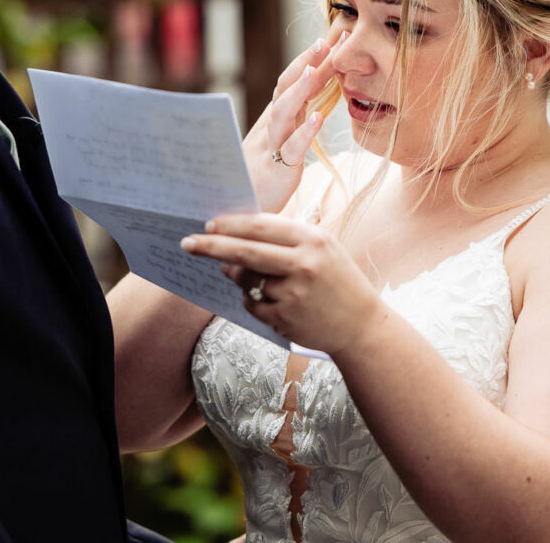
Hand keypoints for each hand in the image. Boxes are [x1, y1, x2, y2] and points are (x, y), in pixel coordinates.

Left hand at [180, 212, 381, 355]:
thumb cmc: (336, 280)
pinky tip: (272, 301)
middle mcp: (304, 264)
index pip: (263, 226)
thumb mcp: (320, 248)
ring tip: (250, 277)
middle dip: (212, 246)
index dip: (232, 224)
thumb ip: (282, 240)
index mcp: (313, 239)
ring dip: (237, 277)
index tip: (208, 223)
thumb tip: (232, 239)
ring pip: (246, 280)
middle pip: (246, 251)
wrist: (362, 325)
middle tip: (188, 243)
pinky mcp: (286, 318)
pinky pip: (252, 304)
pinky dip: (252, 300)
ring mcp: (294, 293)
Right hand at [241, 33, 346, 213]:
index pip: (293, 82)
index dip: (313, 60)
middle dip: (307, 62)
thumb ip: (292, 123)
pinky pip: (291, 149)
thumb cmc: (257, 181)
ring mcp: (272, 147)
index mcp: (274, 121)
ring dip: (301, 88)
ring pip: (284, 112)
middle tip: (327, 39)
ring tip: (318, 68)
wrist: (231, 213)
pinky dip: (303, 133)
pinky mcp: (277, 171)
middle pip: (286, 88)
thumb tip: (312, 99)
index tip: (334, 37)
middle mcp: (271, 128)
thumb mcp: (278, 146)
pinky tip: (317, 118)